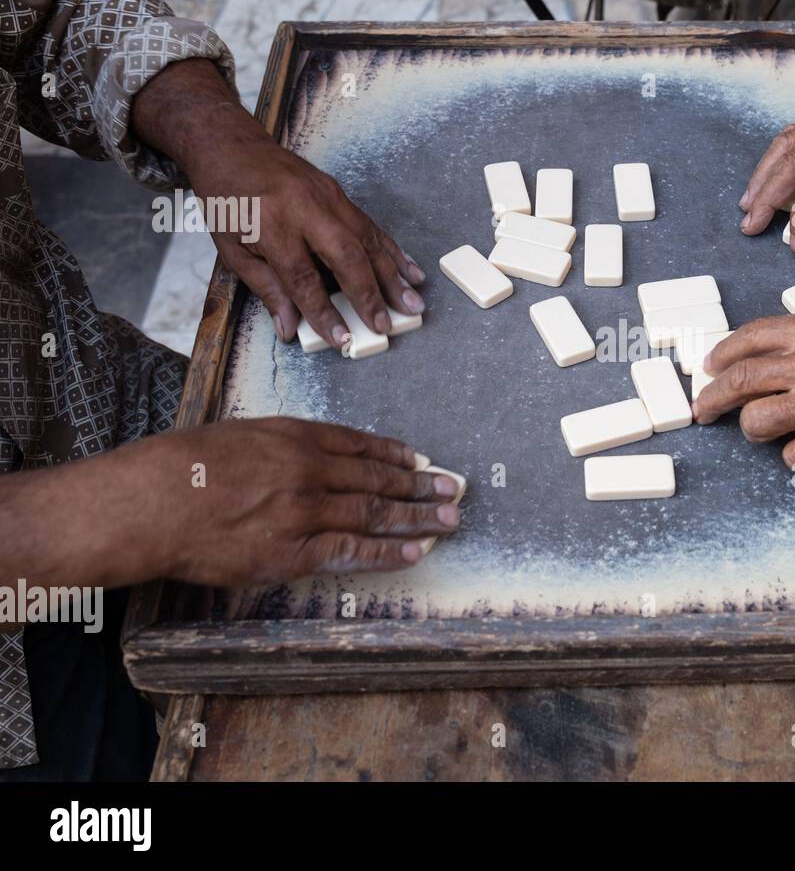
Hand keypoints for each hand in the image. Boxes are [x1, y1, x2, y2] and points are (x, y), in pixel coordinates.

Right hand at [2, 418, 462, 589]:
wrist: (150, 503)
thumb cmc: (182, 468)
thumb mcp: (238, 435)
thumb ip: (279, 444)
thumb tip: (310, 454)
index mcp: (294, 436)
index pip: (358, 444)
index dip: (394, 454)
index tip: (420, 458)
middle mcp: (309, 469)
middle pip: (376, 478)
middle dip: (419, 484)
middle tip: (453, 487)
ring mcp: (305, 511)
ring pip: (374, 513)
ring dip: (417, 517)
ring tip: (449, 518)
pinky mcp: (293, 552)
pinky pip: (352, 552)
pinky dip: (388, 552)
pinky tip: (416, 551)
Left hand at [132, 59, 425, 347]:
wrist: (233, 148)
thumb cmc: (228, 202)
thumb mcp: (232, 250)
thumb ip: (266, 288)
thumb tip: (291, 327)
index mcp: (271, 226)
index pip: (304, 279)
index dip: (324, 312)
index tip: (341, 338)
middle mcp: (305, 209)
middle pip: (346, 257)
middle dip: (370, 295)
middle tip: (386, 326)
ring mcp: (327, 197)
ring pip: (367, 240)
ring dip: (393, 275)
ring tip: (412, 303)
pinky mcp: (340, 193)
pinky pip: (371, 226)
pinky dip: (393, 250)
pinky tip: (410, 270)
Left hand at [692, 313, 794, 480]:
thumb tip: (791, 346)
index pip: (750, 339)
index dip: (723, 356)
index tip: (710, 368)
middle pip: (739, 380)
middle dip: (712, 397)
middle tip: (703, 410)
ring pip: (755, 420)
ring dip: (753, 428)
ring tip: (762, 431)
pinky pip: (790, 455)